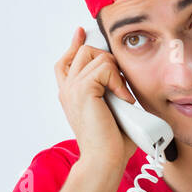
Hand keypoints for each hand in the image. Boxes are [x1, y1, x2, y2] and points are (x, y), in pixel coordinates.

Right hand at [54, 27, 139, 170]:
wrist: (105, 159)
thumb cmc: (113, 142)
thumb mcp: (112, 110)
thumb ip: (111, 92)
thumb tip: (125, 81)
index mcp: (70, 94)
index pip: (66, 61)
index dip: (74, 44)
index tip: (81, 31)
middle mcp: (67, 89)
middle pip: (84, 51)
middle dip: (107, 59)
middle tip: (121, 84)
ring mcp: (72, 88)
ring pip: (95, 55)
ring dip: (116, 74)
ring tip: (122, 98)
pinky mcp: (82, 89)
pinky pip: (104, 67)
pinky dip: (119, 82)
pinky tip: (123, 100)